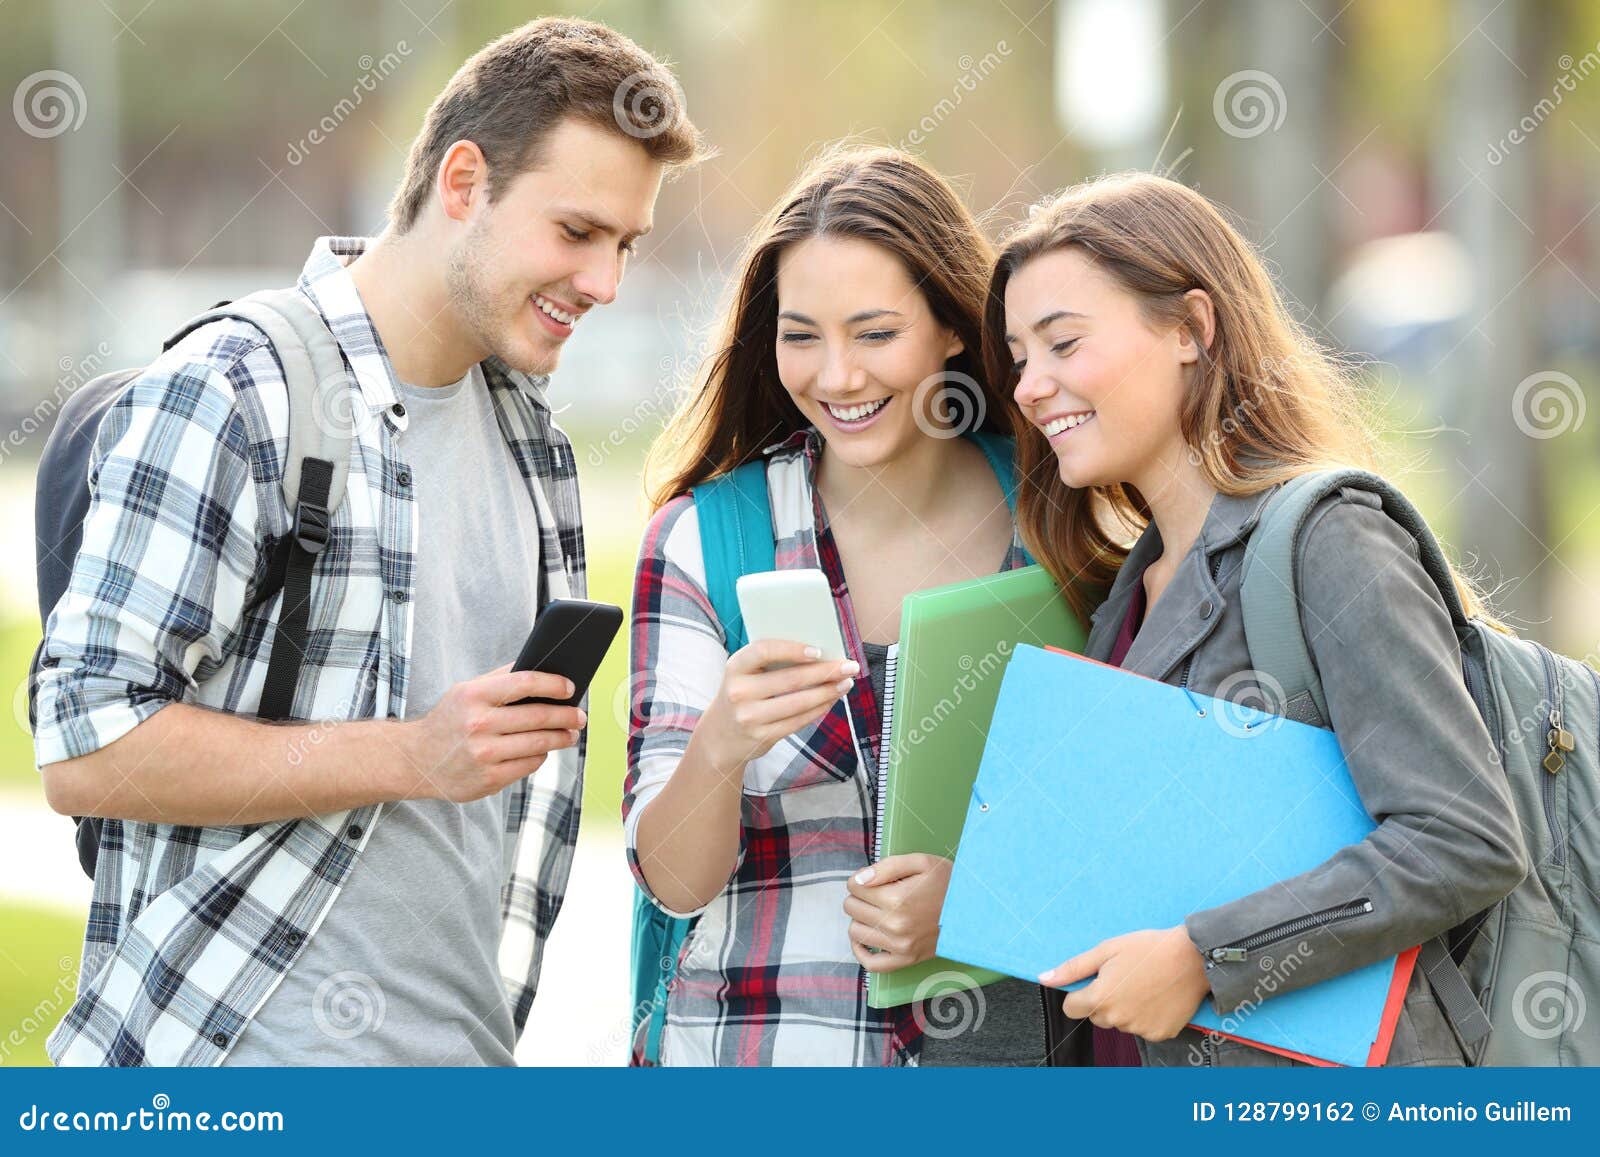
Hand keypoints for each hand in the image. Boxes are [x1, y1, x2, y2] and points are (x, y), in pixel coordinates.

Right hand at [406, 663, 586, 801]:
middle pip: (538, 716)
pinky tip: (543, 750)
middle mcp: (478, 724)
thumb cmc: (450, 720)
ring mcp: (484, 754)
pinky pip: (529, 764)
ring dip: (561, 737)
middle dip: (567, 715)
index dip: (553, 684)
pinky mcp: (489, 779)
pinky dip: (540, 755)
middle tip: (580, 716)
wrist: (416, 760)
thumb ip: (501, 678)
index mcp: (473, 695)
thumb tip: (544, 667)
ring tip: (570, 733)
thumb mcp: (466, 691)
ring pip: (539, 743)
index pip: (524, 682)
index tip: (571, 687)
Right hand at [698, 640, 857, 770]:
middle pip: (790, 679)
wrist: (720, 735)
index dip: (792, 650)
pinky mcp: (762, 736)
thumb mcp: (746, 673)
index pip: (763, 651)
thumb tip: (821, 653)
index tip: (818, 651)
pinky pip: (798, 721)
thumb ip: (771, 661)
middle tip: (850, 666)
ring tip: (846, 683)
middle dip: (825, 672)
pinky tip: (831, 700)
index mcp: (735, 667)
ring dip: (828, 692)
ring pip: (798, 702)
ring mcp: (749, 717)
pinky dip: (818, 709)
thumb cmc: (743, 694)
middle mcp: (739, 692)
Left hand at [843, 853, 951, 971]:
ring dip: (860, 919)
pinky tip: (867, 937)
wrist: (973, 910)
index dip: (861, 879)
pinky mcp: (906, 960)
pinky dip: (861, 950)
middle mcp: (895, 925)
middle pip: (852, 908)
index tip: (874, 879)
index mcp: (897, 899)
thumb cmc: (947, 882)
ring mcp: (900, 946)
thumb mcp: (921, 862)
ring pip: (856, 932)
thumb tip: (858, 880)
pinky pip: (870, 964)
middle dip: (859, 896)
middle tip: (877, 893)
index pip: (854, 887)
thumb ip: (886, 867)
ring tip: (876, 911)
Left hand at [1038, 925, 1212, 1041]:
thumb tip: (1044, 979)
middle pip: (1097, 1016)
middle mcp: (1118, 1019)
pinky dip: (1146, 1016)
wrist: (1193, 957)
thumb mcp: (1106, 950)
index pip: (1071, 1008)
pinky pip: (1143, 1028)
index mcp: (1101, 998)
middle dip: (1104, 1000)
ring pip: (1120, 1022)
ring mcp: (1140, 1029)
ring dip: (1125, 1008)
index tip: (1095, 980)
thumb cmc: (1148, 949)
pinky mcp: (1160, 1034)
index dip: (1079, 993)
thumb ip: (1074, 968)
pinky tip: (1157, 997)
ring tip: (1144, 984)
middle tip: (1124, 977)